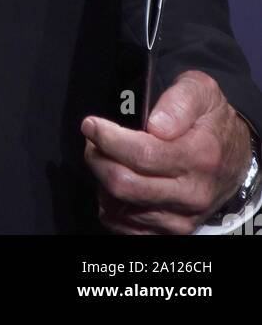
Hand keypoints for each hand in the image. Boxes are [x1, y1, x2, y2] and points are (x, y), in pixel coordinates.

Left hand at [81, 70, 251, 233]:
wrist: (234, 156)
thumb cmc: (210, 120)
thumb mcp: (200, 92)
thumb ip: (178, 102)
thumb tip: (156, 125)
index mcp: (199, 156)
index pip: (142, 155)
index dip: (109, 140)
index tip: (91, 125)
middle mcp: (191, 193)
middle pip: (125, 185)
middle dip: (98, 159)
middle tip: (94, 141)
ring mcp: (181, 218)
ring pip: (120, 208)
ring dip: (103, 180)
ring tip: (107, 158)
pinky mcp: (171, 232)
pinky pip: (125, 227)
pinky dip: (110, 205)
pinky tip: (116, 182)